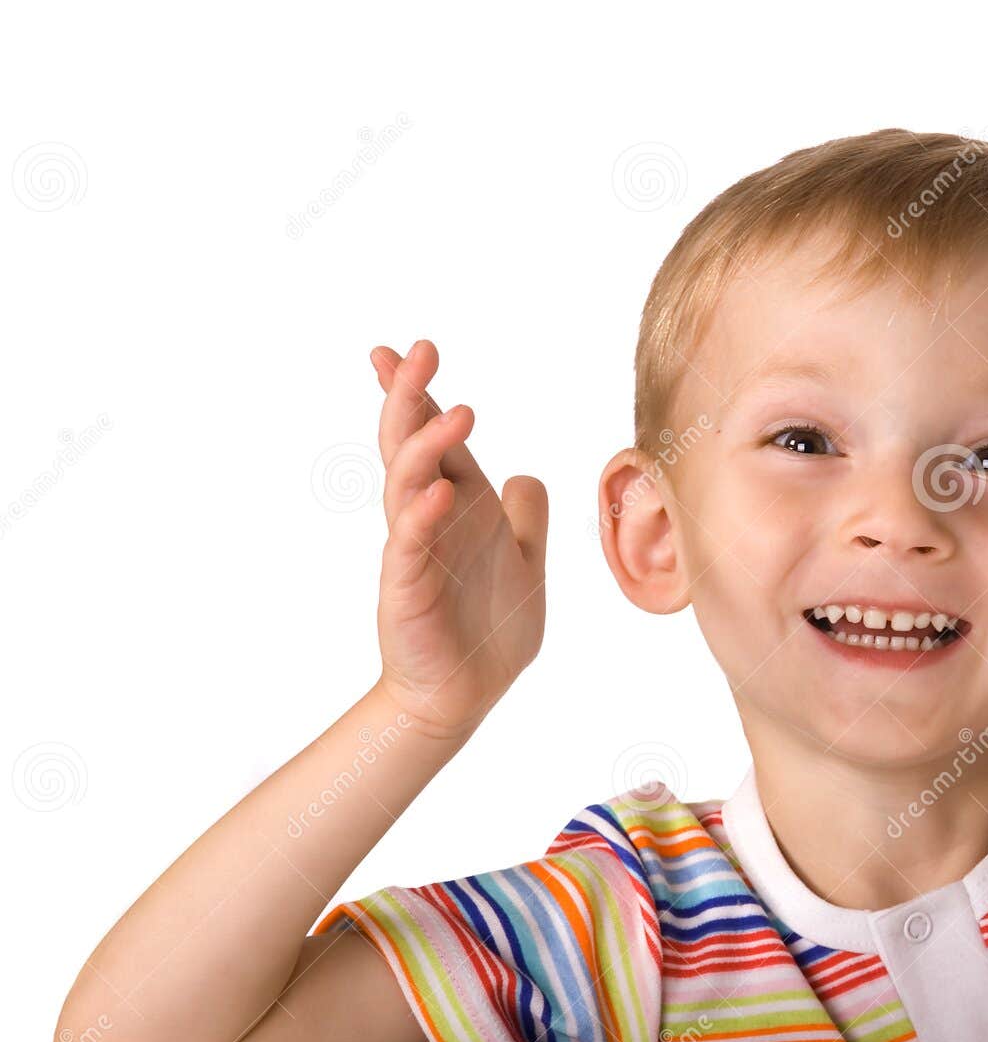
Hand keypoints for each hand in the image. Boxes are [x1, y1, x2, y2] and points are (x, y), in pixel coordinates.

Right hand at [370, 340, 547, 739]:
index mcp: (459, 505)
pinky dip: (423, 516)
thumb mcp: (525, 561)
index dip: (419, 393)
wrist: (468, 692)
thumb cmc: (489, 628)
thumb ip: (527, 517)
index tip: (411, 348)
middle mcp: (430, 518)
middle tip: (417, 351)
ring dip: (426, 444)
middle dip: (409, 395)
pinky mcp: (407, 587)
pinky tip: (440, 493)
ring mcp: (414, 550)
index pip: (433, 436)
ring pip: (406, 483)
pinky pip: (411, 545)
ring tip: (458, 412)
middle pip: (409, 443)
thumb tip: (527, 475)